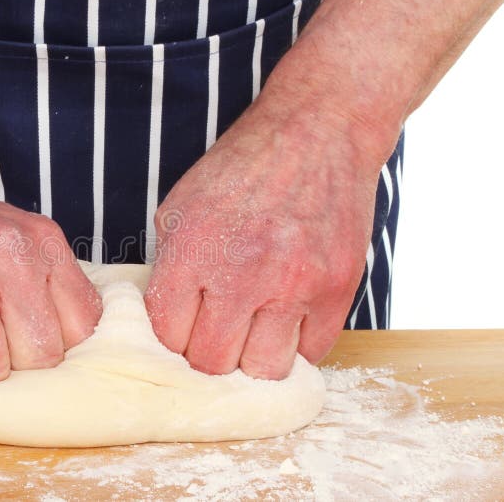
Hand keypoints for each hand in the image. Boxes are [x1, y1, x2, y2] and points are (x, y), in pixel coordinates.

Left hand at [145, 102, 390, 379]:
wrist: (317, 132)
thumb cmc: (244, 167)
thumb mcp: (181, 205)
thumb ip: (171, 267)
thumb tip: (167, 323)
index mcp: (193, 251)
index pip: (168, 335)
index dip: (172, 340)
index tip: (184, 332)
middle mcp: (242, 273)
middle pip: (212, 362)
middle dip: (209, 356)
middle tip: (218, 337)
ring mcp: (294, 285)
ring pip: (263, 370)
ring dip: (254, 360)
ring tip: (255, 334)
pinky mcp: (337, 289)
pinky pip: (313, 353)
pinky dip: (297, 347)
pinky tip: (288, 321)